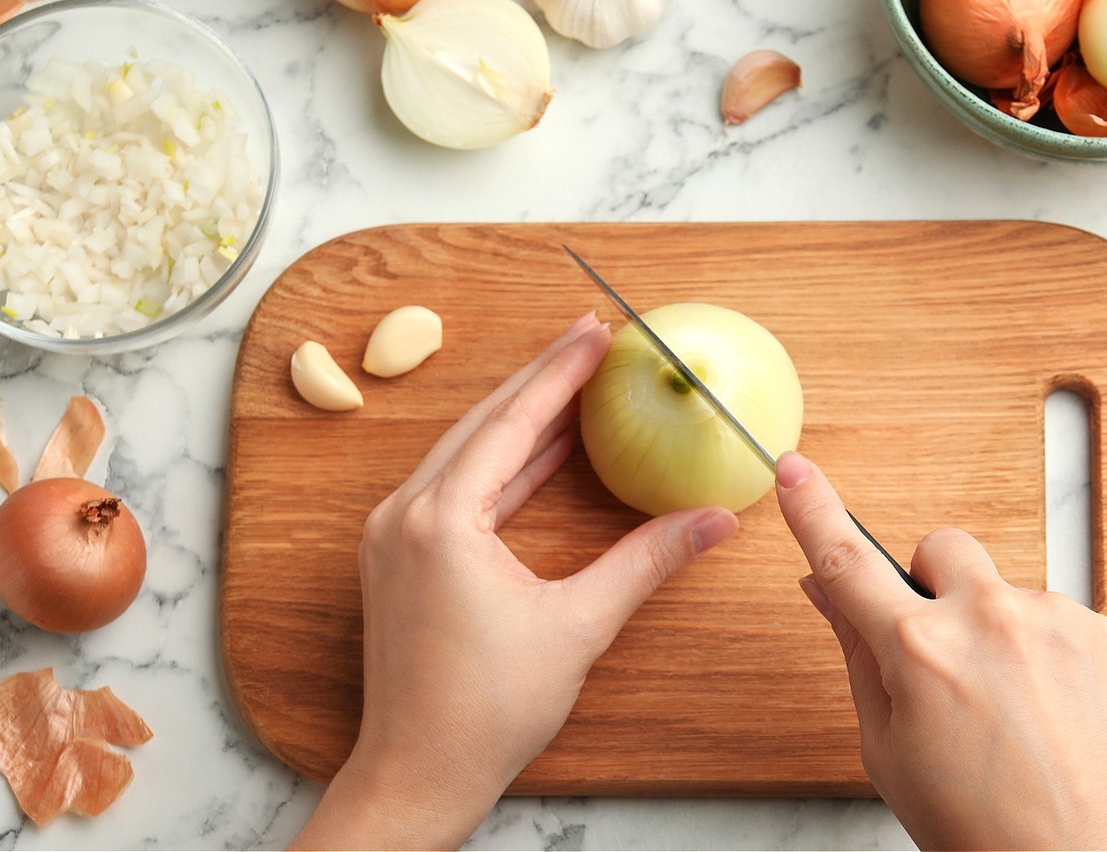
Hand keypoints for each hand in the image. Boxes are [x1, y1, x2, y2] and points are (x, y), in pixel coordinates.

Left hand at [292, 313, 738, 849]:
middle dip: (540, 380)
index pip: (511, 422)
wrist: (418, 774)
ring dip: (520, 419)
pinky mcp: (398, 558)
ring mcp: (394, 536)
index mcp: (441, 520)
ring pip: (465, 452)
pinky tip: (540, 453)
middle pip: (482, 422)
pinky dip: (500, 464)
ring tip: (574, 386)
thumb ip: (646, 562)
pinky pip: (454, 487)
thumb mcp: (578, 627)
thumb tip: (712, 519)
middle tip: (590, 340)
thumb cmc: (485, 711)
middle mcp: (404, 514)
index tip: (598, 332)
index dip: (561, 373)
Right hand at [774, 452, 1106, 850]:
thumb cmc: (984, 826)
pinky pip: (1051, 616)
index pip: (847, 562)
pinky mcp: (1101, 631)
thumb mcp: (889, 752)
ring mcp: (1052, 619)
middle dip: (931, 585)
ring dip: (994, 629)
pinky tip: (1047, 712)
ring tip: (1010, 712)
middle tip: (940, 652)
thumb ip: (859, 657)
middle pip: (939, 549)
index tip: (793, 469)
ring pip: (1001, 590)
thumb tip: (827, 591)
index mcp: (919, 652)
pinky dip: (1042, 652)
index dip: (812, 510)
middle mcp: (987, 619)